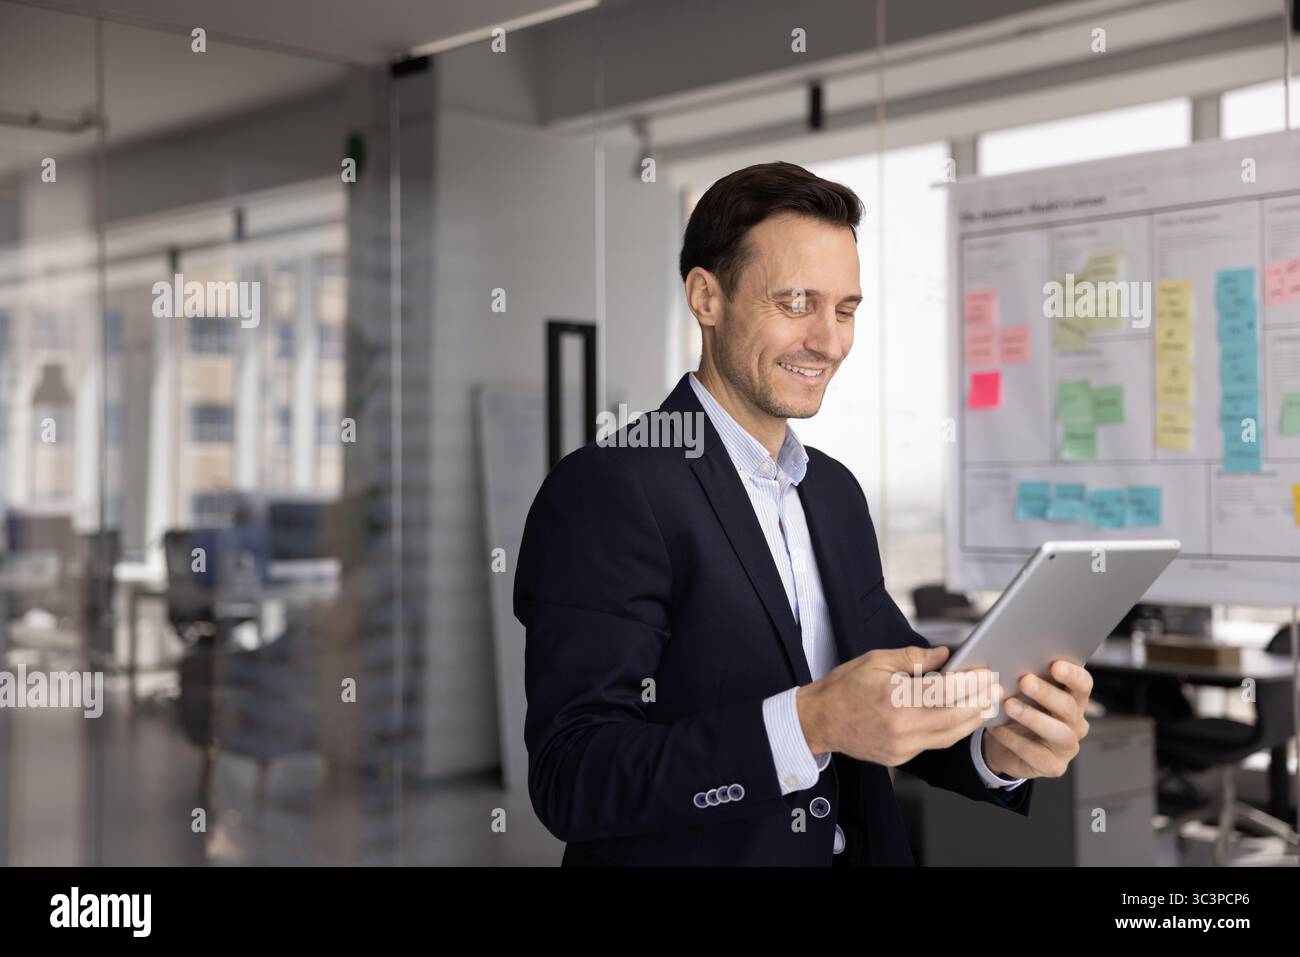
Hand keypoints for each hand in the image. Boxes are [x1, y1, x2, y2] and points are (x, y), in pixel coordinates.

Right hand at [797, 645, 1002, 766]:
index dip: (969, 682)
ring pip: (948, 736)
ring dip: (971, 721)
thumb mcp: (875, 661)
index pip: (944, 691)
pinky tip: (959, 719)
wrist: (819, 721)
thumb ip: (913, 658)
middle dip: (978, 703)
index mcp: (894, 699)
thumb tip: (944, 656)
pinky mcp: (899, 758)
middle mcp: (900, 727)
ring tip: (986, 706)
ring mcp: (901, 747)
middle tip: (995, 690)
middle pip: (953, 717)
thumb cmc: (843, 688)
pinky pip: (932, 744)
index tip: (984, 673)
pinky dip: (949, 731)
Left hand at [982, 660, 1092, 779]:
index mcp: (1073, 699)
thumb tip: (1009, 661)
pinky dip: (1015, 740)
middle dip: (1046, 693)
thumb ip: (1024, 679)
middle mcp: (1076, 722)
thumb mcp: (1021, 693)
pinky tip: (998, 728)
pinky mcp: (1054, 766)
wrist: (1003, 746)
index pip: (1083, 684)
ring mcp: (1068, 746)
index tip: (1055, 664)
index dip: (1072, 674)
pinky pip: (1037, 753)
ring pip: (1058, 732)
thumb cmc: (1016, 710)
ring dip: (1033, 717)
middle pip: (1068, 706)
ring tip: (1009, 705)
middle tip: (1025, 681)